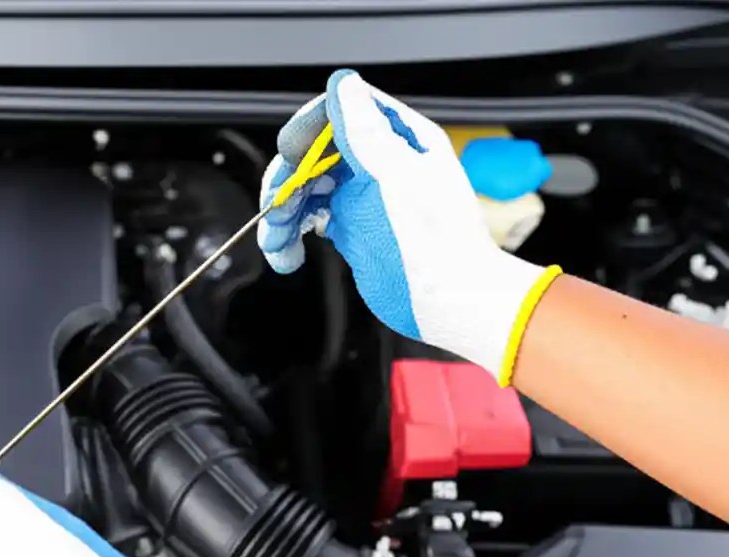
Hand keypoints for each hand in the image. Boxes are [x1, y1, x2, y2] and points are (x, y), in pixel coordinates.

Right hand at [257, 69, 561, 384]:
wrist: (452, 300)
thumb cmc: (436, 243)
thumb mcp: (396, 178)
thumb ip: (365, 131)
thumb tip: (343, 84)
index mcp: (397, 140)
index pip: (339, 113)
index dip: (308, 132)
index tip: (291, 157)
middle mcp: (378, 163)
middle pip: (312, 154)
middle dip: (286, 181)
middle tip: (276, 211)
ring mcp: (362, 196)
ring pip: (304, 189)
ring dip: (281, 214)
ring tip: (276, 245)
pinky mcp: (351, 229)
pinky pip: (309, 220)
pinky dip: (290, 236)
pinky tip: (286, 254)